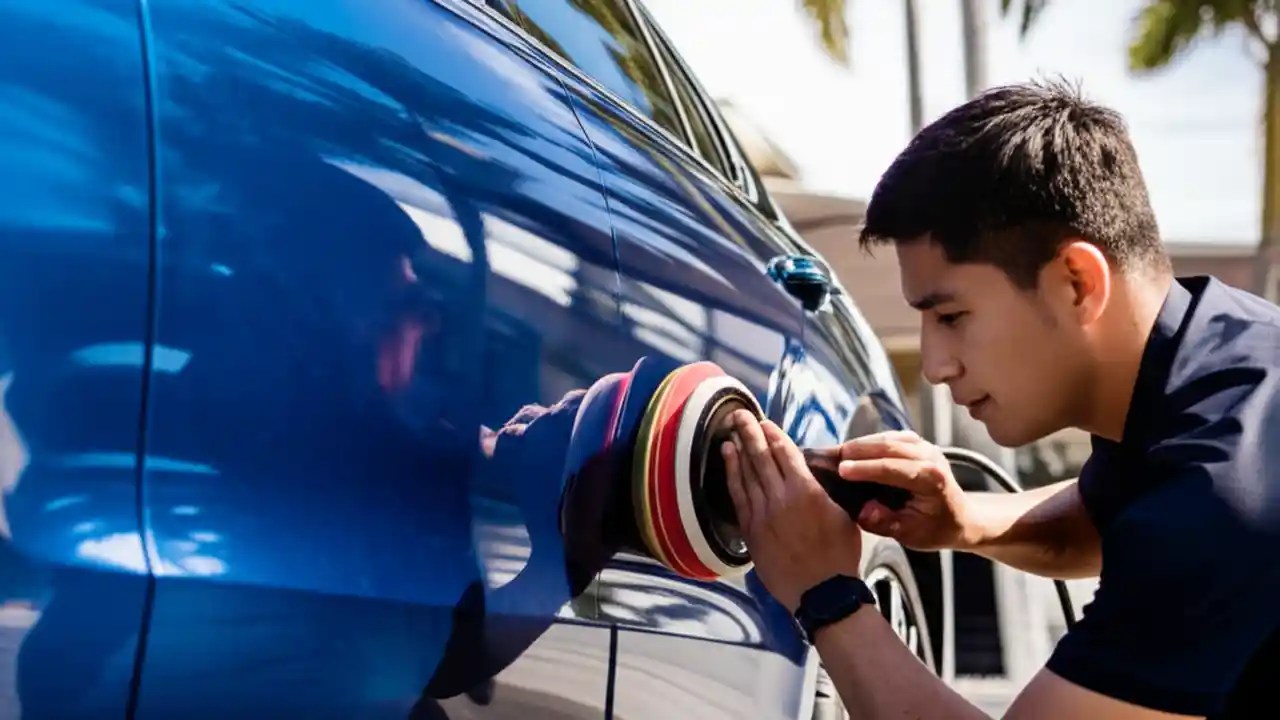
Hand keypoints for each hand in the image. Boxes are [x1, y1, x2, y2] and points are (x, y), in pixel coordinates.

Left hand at [721, 410, 862, 612]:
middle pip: (760, 456)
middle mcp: (781, 498)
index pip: (784, 453)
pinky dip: (731, 474)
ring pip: (746, 473)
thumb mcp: (842, 514)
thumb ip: (823, 490)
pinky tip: (728, 460)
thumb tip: (809, 474)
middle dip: (749, 431)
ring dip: (738, 449)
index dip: (772, 434)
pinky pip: (738, 495)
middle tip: (740, 414)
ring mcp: (763, 513)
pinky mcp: (751, 530)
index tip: (765, 422)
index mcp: (806, 491)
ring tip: (731, 431)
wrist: (822, 592)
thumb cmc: (838, 556)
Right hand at [836, 431, 973, 550]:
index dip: (865, 468)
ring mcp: (927, 448)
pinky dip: (873, 441)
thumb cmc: (936, 528)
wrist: (961, 518)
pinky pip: (894, 436)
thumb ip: (886, 523)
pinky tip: (858, 448)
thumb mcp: (911, 535)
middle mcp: (931, 458)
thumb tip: (864, 511)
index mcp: (931, 481)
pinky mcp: (921, 444)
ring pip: (890, 437)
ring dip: (864, 443)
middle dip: (859, 450)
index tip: (841, 470)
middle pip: (890, 447)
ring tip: (841, 452)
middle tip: (833, 457)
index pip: (893, 469)